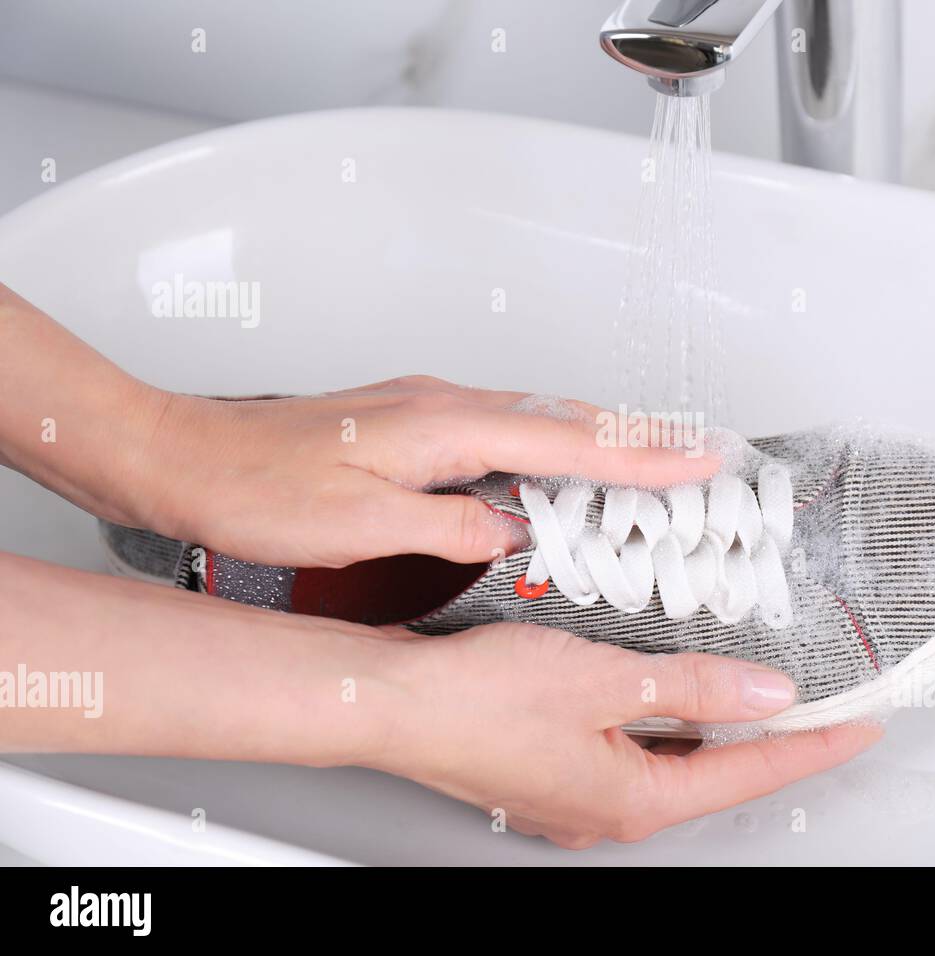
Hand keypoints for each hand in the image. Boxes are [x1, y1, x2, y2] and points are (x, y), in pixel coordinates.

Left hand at [137, 375, 717, 567]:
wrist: (187, 456)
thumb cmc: (258, 489)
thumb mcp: (361, 526)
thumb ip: (450, 527)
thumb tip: (513, 532)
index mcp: (443, 426)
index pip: (566, 442)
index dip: (640, 454)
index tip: (699, 457)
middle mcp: (443, 402)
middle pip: (564, 415)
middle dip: (639, 434)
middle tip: (699, 452)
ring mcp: (428, 403)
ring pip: (536, 414)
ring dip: (598, 434)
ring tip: (651, 454)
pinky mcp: (411, 416)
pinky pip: (504, 420)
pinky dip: (549, 437)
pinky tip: (555, 456)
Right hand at [367, 622, 882, 847]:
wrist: (388, 703)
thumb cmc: (477, 700)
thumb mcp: (606, 679)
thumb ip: (693, 686)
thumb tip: (765, 693)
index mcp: (632, 799)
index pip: (749, 774)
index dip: (811, 746)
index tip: (859, 725)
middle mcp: (608, 806)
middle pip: (714, 771)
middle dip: (769, 736)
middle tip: (818, 698)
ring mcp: (578, 789)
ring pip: (670, 754)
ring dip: (712, 719)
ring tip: (752, 678)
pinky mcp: (552, 764)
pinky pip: (629, 742)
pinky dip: (662, 712)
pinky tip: (665, 678)